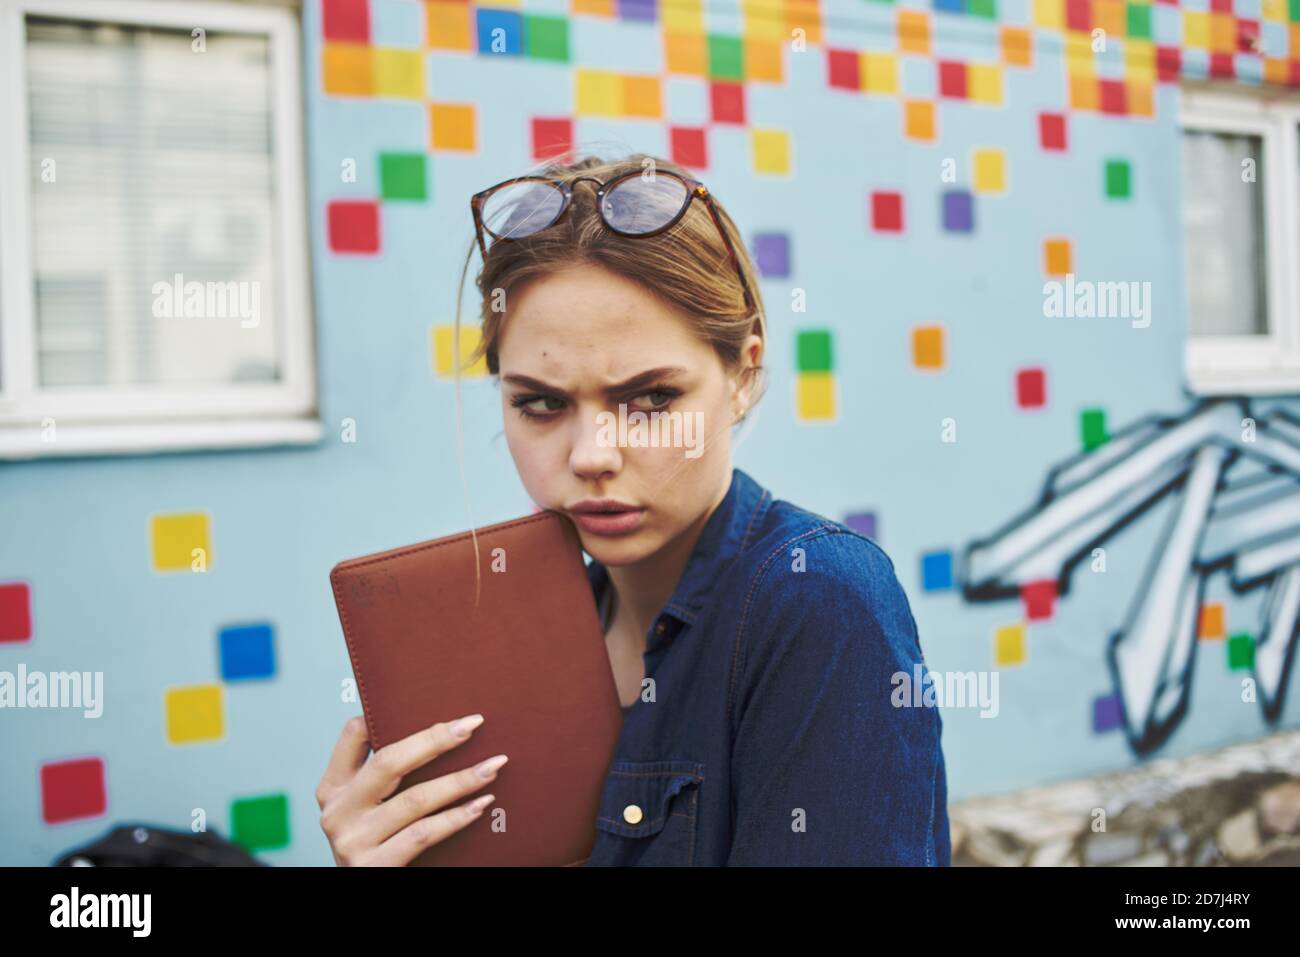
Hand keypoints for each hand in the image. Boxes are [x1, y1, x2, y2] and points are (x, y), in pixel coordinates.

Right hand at [316, 713, 506, 865]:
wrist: (365, 895)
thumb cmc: (378, 844)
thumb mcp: (366, 808)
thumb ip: (382, 776)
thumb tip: (434, 731)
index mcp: (333, 788)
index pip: (354, 736)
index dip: (386, 714)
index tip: (428, 701)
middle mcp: (337, 812)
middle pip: (389, 762)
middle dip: (435, 740)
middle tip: (472, 724)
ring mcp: (353, 840)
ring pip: (415, 799)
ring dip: (460, 780)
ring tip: (492, 766)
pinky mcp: (373, 867)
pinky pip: (423, 834)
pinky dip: (456, 817)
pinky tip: (480, 805)